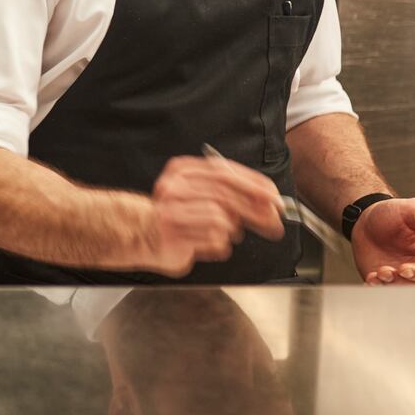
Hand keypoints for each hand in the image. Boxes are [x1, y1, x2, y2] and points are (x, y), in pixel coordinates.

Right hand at [128, 155, 285, 276]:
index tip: (274, 197)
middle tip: (274, 221)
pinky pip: (213, 241)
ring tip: (228, 232)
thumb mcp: (201, 192)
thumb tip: (268, 202)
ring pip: (222, 219)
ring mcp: (172, 212)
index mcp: (182, 170)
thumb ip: (231, 191)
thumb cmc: (177, 212)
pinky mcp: (175, 236)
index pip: (225, 173)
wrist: (140, 232)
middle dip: (256, 210)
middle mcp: (174, 188)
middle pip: (226, 195)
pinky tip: (212, 241)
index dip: (254, 185)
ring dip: (232, 229)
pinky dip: (220, 244)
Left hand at [352, 197, 414, 283]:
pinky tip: (370, 279)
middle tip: (387, 272)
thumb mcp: (413, 209)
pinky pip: (383, 290)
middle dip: (403, 283)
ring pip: (402, 290)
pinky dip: (377, 288)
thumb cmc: (394, 213)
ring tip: (378, 274)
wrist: (366, 219)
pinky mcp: (385, 280)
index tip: (405, 270)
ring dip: (390, 286)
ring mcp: (403, 276)